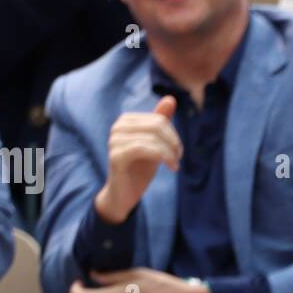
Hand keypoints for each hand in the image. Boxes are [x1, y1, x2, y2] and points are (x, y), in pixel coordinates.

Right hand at [95, 97, 181, 224]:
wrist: (124, 194)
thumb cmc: (140, 168)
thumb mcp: (155, 144)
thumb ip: (161, 122)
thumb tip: (170, 98)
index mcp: (127, 121)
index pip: (159, 119)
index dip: (173, 134)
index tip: (178, 151)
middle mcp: (118, 127)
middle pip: (157, 126)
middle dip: (173, 142)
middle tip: (178, 158)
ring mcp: (114, 141)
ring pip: (153, 138)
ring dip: (169, 153)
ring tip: (174, 165)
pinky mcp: (116, 156)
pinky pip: (143, 148)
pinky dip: (162, 157)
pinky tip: (170, 167)